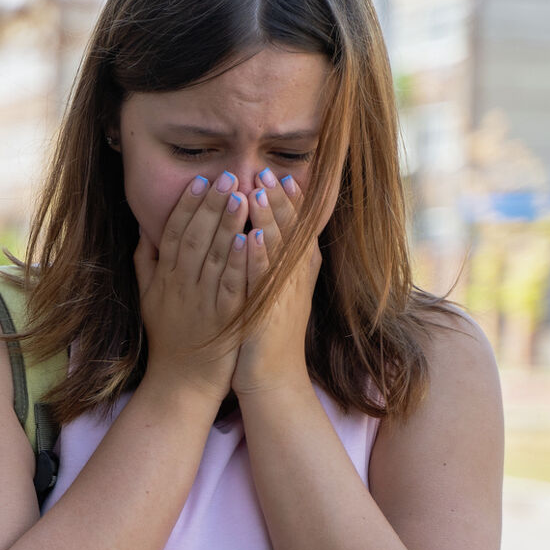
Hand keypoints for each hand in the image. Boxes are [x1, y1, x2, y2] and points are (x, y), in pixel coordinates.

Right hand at [137, 170, 250, 402]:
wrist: (181, 382)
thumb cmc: (168, 339)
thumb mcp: (148, 299)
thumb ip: (145, 264)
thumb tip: (143, 231)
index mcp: (165, 279)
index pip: (173, 234)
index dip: (186, 207)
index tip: (200, 181)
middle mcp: (181, 286)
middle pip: (194, 238)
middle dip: (211, 205)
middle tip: (228, 176)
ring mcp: (202, 302)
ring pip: (214, 256)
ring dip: (228, 225)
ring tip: (243, 195)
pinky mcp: (223, 318)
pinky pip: (231, 285)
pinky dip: (238, 262)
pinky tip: (248, 239)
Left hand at [235, 168, 324, 396]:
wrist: (271, 378)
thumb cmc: (265, 334)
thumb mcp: (273, 292)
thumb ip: (273, 263)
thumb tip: (267, 234)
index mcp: (296, 272)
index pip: (298, 229)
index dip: (291, 202)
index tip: (283, 175)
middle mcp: (295, 280)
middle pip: (291, 231)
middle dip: (279, 200)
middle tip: (268, 172)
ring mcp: (283, 296)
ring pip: (278, 250)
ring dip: (270, 219)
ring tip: (259, 190)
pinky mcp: (266, 313)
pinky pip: (262, 281)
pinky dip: (259, 257)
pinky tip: (252, 236)